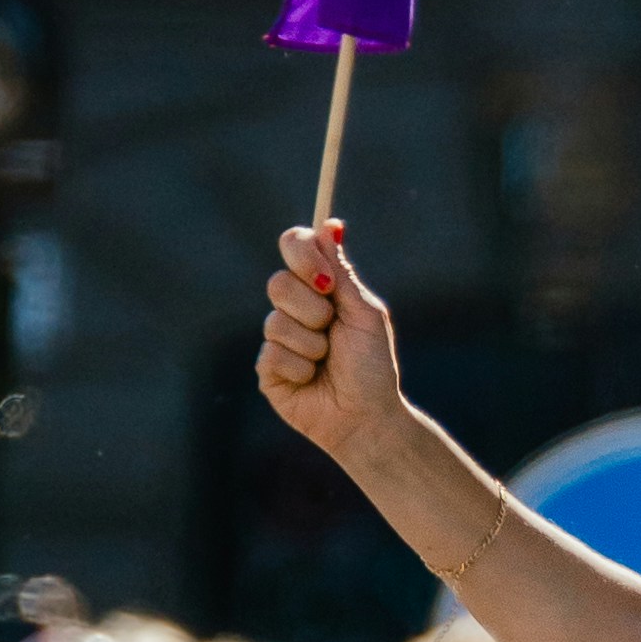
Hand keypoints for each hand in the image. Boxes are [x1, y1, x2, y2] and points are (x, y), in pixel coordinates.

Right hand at [258, 226, 407, 463]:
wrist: (368, 417)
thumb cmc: (372, 367)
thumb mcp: (364, 313)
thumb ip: (343, 272)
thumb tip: (331, 224)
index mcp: (318, 287)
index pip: (293, 246)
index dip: (303, 255)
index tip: (326, 279)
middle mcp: (293, 308)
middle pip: (277, 283)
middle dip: (313, 310)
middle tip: (333, 329)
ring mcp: (277, 338)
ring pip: (276, 322)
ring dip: (313, 345)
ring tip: (327, 362)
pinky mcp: (267, 369)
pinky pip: (273, 353)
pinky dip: (302, 368)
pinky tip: (313, 380)